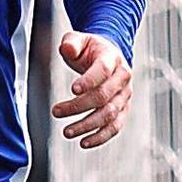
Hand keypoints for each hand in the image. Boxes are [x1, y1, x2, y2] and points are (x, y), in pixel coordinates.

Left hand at [51, 31, 132, 148]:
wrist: (109, 56)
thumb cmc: (90, 49)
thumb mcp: (79, 39)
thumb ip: (71, 42)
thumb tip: (67, 48)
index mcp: (112, 58)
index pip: (103, 70)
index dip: (89, 80)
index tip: (72, 90)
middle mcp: (122, 78)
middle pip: (103, 96)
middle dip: (79, 106)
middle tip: (56, 112)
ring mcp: (125, 95)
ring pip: (109, 114)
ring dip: (87, 125)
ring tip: (67, 132)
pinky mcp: (123, 109)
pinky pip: (115, 126)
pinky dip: (101, 137)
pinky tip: (84, 143)